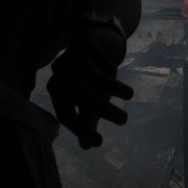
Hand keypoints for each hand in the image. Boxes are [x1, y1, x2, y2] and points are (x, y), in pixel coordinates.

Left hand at [47, 22, 133, 148]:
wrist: (97, 40)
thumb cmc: (93, 76)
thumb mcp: (92, 99)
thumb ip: (87, 120)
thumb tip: (86, 147)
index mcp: (57, 90)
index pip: (65, 113)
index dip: (80, 129)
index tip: (99, 143)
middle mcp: (60, 73)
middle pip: (78, 95)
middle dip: (101, 109)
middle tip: (123, 120)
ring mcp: (71, 56)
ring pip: (91, 76)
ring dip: (112, 87)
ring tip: (130, 95)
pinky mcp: (84, 42)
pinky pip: (100, 58)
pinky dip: (111, 67)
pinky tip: (117, 67)